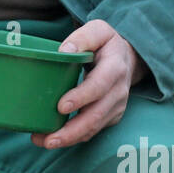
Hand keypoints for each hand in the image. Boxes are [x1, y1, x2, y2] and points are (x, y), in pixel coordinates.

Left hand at [32, 19, 146, 148]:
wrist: (129, 59)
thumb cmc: (107, 44)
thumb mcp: (98, 30)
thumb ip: (82, 37)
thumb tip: (63, 51)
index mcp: (115, 68)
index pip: (99, 87)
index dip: (81, 98)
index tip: (61, 107)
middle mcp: (119, 91)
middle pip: (97, 115)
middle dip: (73, 130)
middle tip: (48, 139)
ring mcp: (117, 106)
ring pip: (95, 127)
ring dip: (71, 138)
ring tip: (45, 142)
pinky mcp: (112, 116)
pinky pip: (94, 130)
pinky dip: (75, 137)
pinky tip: (55, 138)